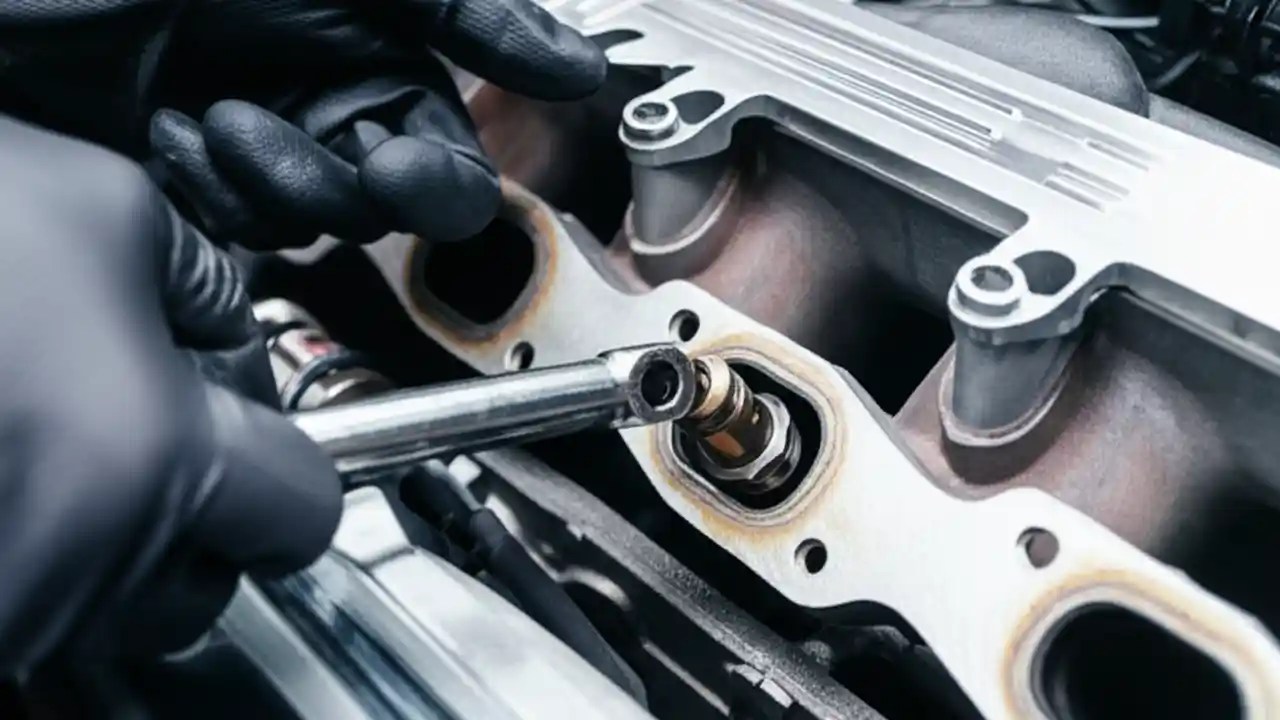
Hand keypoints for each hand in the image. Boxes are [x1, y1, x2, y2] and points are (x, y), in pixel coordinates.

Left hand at [0, 0, 606, 247]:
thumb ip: (466, 13)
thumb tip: (580, 66)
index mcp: (371, 47)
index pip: (449, 159)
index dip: (435, 183)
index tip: (396, 167)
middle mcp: (319, 97)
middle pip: (380, 208)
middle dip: (325, 181)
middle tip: (259, 126)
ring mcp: (252, 141)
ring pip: (305, 230)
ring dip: (254, 186)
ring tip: (195, 112)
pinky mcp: (185, 180)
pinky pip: (229, 235)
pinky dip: (197, 193)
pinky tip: (156, 129)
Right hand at [0, 116, 341, 671]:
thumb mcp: (107, 206)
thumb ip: (202, 282)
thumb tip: (220, 330)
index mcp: (153, 461)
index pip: (301, 514)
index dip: (289, 463)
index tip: (256, 431)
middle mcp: (73, 560)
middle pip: (204, 585)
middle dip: (193, 516)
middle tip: (140, 426)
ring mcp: (1, 603)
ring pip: (104, 603)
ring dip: (99, 529)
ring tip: (36, 421)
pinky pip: (25, 599)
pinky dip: (25, 537)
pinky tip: (3, 449)